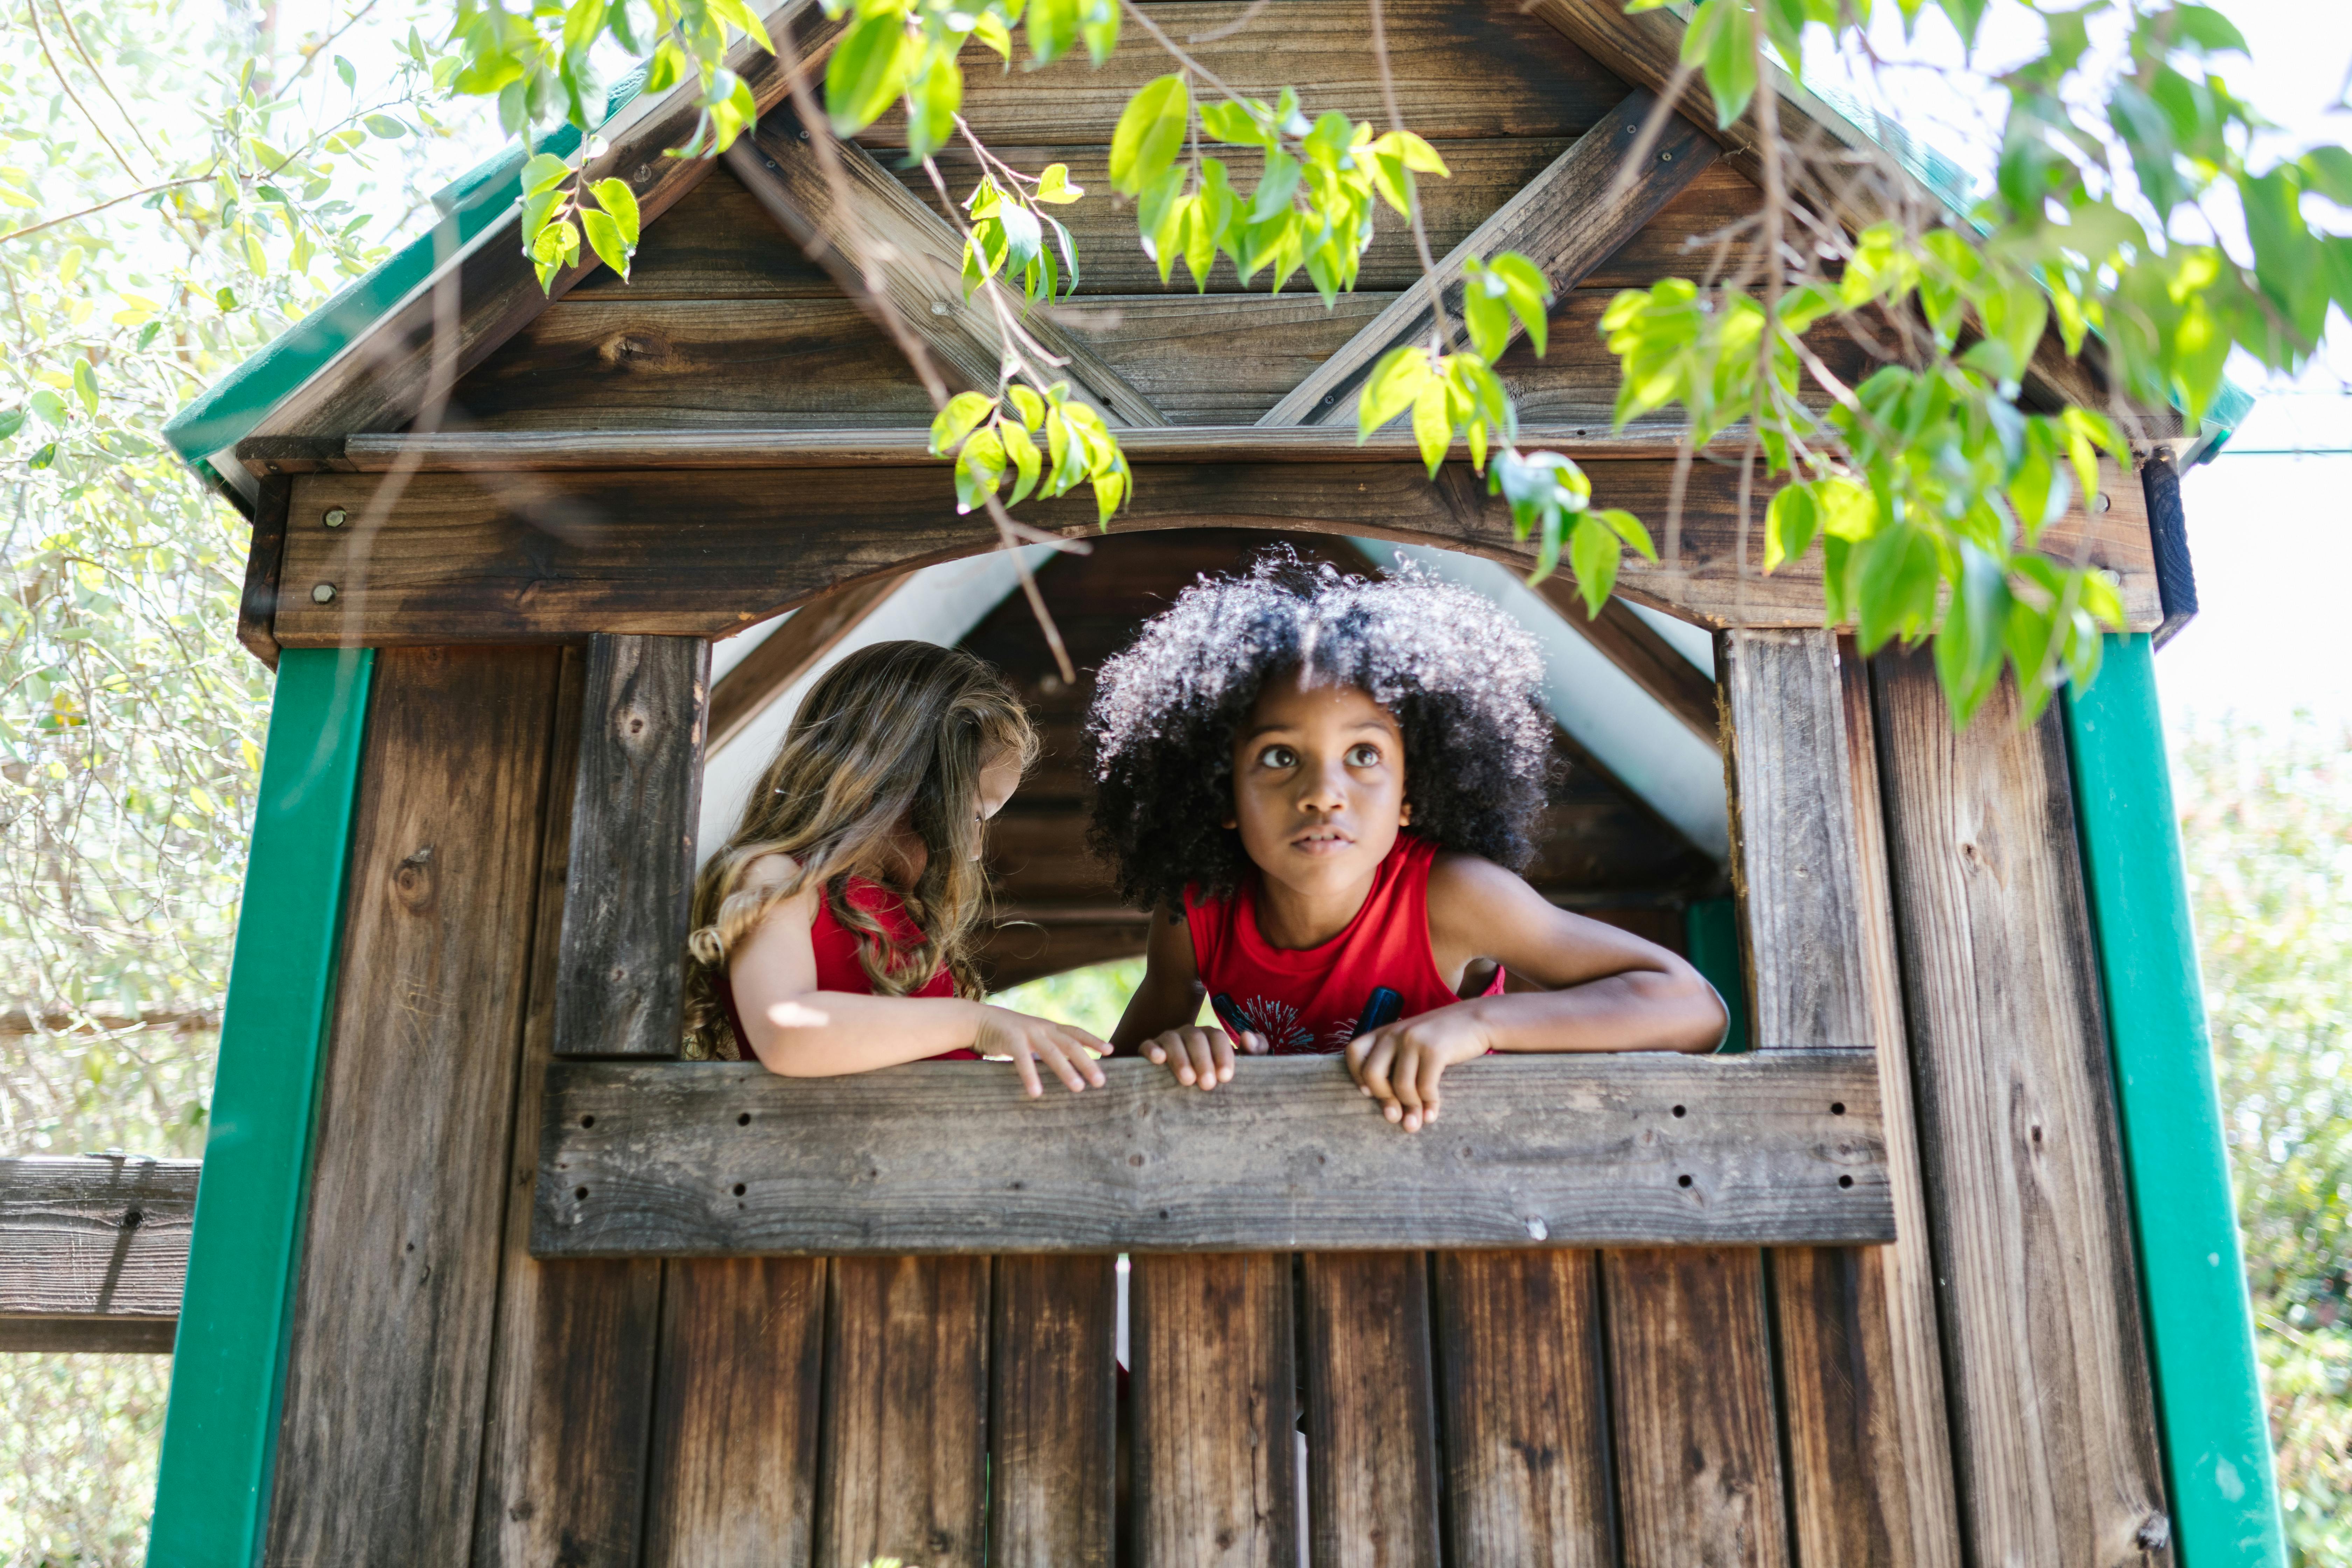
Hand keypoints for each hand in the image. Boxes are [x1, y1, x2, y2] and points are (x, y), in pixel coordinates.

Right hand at [974, 1007, 1109, 1097]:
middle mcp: (1043, 1028)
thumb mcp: (1033, 1038)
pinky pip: (1022, 1059)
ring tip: (1078, 1088)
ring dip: (1066, 1070)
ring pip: (1052, 1052)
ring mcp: (1028, 1032)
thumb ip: (1048, 1047)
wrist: (979, 1019)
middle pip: (1070, 1045)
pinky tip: (1036, 1092)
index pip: (1076, 1033)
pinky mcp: (1010, 1038)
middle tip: (1101, 1082)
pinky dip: (1030, 1076)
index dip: (1093, 1040)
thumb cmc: (1009, 1034)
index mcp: (1049, 1027)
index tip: (1110, 1050)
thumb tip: (1067, 1067)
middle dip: (1087, 1063)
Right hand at [1143, 1025, 1266, 1090]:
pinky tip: (1158, 1060)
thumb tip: (1247, 1035)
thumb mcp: (1240, 1067)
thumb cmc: (1217, 1077)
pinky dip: (1152, 1049)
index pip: (1218, 1037)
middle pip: (1196, 1038)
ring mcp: (1169, 1040)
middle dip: (1203, 1060)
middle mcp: (1190, 1034)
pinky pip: (1148, 1044)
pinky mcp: (1151, 1049)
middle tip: (1208, 1085)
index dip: (1223, 1055)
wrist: (1190, 1090)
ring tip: (1187, 1080)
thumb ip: (1254, 1052)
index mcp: (1212, 1036)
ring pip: (1173, 1039)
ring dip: (1180, 1058)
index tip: (1226, 1078)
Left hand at [1343, 1007, 1491, 1130]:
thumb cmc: (1443, 1038)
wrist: (1476, 1020)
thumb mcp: (1413, 1042)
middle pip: (1372, 1073)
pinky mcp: (1434, 1049)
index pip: (1354, 1052)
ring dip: (1410, 1109)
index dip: (1356, 1076)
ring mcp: (1414, 1039)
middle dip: (1384, 1100)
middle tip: (1394, 1117)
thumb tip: (1390, 1109)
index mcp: (1385, 1031)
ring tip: (1417, 1122)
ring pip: (1401, 1085)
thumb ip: (1397, 1063)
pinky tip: (1432, 1115)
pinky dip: (1429, 1105)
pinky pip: (1425, 1086)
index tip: (1368, 1093)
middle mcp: (1395, 1033)